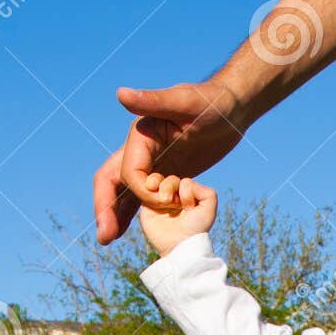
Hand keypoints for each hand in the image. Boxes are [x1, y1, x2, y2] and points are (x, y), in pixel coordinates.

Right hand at [93, 76, 245, 246]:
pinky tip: (125, 232)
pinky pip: (141, 197)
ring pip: (122, 192)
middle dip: (105, 208)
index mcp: (141, 135)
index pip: (130, 171)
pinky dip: (132, 213)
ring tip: (107, 240)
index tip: (168, 204)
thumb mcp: (186, 101)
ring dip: (114, 215)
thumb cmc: (213, 102)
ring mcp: (150, 164)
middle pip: (112, 181)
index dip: (143, 192)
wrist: (230, 110)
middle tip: (105, 237)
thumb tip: (121, 94)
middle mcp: (139, 150)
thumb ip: (154, 100)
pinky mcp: (162, 175)